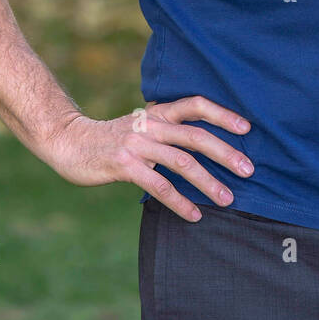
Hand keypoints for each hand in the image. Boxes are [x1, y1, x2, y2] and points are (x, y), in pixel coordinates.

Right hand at [46, 96, 254, 220]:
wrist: (69, 141)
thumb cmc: (111, 138)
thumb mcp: (141, 125)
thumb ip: (166, 131)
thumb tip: (203, 147)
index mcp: (157, 112)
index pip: (196, 105)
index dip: (222, 114)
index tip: (247, 127)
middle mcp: (150, 123)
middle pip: (196, 136)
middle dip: (226, 153)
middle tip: (249, 170)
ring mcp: (137, 143)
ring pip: (182, 162)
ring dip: (208, 182)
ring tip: (227, 199)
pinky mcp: (124, 164)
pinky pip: (159, 185)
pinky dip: (180, 202)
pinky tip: (194, 215)